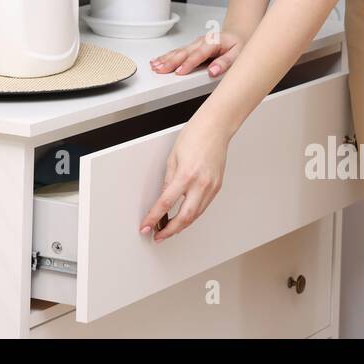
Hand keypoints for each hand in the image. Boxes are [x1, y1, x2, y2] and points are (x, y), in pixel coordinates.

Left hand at [138, 112, 229, 241]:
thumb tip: (163, 199)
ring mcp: (211, 187)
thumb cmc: (195, 136)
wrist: (215, 127)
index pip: (166, 204)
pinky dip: (192, 215)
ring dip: (181, 225)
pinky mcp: (217, 187)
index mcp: (186, 175)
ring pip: (195, 215)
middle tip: (158, 236)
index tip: (146, 227)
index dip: (154, 218)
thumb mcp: (173, 158)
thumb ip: (168, 181)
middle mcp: (201, 184)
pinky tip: (184, 217)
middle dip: (170, 231)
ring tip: (168, 229)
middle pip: (184, 217)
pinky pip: (203, 206)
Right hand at [149, 27, 245, 77]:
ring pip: (178, 52)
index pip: (199, 54)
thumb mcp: (238, 54)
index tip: (179, 72)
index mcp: (213, 42)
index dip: (188, 63)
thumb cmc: (238, 45)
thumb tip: (213, 71)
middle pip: (184, 52)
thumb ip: (225, 63)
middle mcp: (202, 41)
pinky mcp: (192, 48)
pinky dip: (166, 57)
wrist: (237, 35)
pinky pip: (177, 52)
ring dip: (166, 59)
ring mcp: (195, 44)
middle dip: (171, 61)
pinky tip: (157, 61)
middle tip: (161, 70)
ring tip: (155, 67)